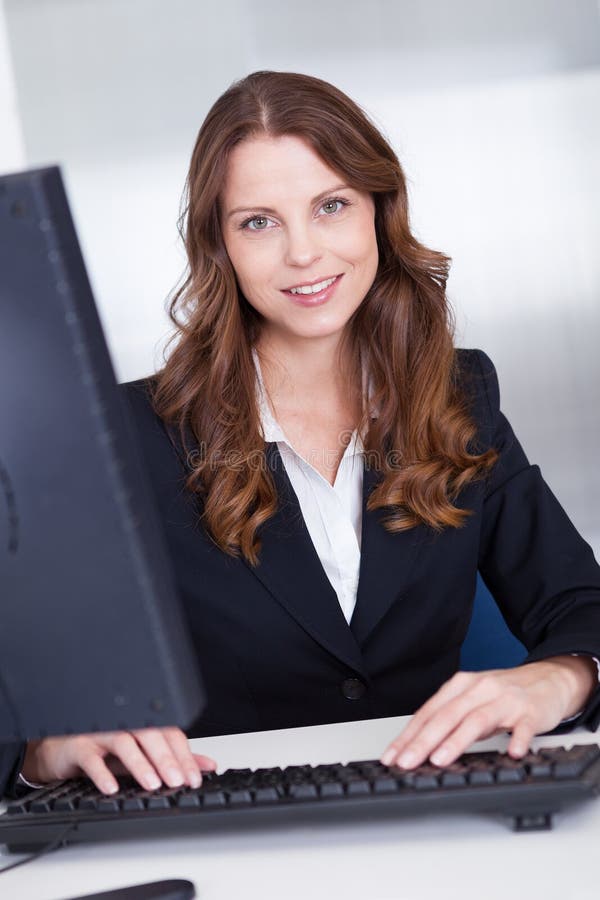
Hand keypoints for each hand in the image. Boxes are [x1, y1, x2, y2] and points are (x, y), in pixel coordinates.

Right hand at [22, 727, 217, 794]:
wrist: (62, 747)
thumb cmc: (104, 748)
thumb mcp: (143, 753)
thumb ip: (173, 758)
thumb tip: (206, 766)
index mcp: (142, 722)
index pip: (169, 733)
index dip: (184, 755)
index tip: (195, 778)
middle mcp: (123, 723)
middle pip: (150, 735)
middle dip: (166, 759)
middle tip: (178, 781)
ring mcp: (100, 732)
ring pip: (123, 742)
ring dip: (140, 764)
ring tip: (153, 784)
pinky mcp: (78, 746)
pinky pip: (91, 758)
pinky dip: (102, 773)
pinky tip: (112, 787)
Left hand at [380, 655, 596, 768]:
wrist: (548, 678)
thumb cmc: (505, 694)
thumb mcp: (473, 701)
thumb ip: (451, 721)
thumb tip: (421, 747)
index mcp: (460, 686)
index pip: (428, 712)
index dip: (409, 735)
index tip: (392, 756)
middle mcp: (479, 689)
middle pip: (447, 716)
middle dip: (424, 741)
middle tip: (407, 762)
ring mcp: (505, 699)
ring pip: (477, 720)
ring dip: (457, 741)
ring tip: (440, 760)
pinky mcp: (530, 711)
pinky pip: (523, 727)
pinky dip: (517, 739)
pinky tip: (512, 753)